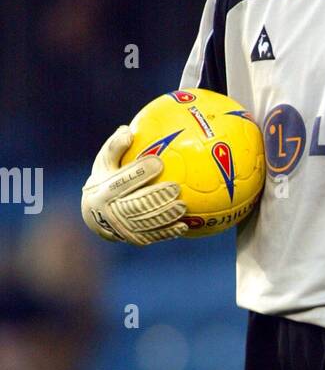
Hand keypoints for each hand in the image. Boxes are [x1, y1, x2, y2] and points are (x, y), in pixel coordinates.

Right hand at [81, 126, 187, 245]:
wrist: (94, 215)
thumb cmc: (105, 178)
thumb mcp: (104, 161)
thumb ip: (115, 146)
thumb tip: (128, 130)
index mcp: (104, 190)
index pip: (123, 181)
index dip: (140, 172)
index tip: (158, 162)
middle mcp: (111, 211)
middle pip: (136, 204)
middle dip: (156, 197)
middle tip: (176, 188)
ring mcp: (122, 228)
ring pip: (146, 222)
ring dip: (165, 215)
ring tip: (183, 206)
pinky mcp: (133, 239)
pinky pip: (152, 235)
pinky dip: (168, 232)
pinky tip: (184, 226)